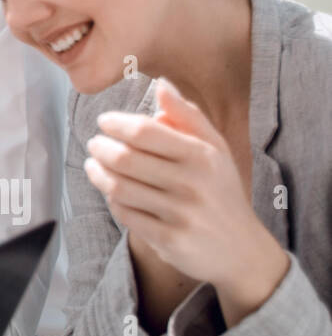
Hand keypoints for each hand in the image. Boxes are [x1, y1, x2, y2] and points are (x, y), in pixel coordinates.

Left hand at [85, 77, 288, 324]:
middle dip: (101, 148)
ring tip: (93, 165)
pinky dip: (113, 200)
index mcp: (202, 156)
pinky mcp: (169, 240)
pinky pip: (125, 214)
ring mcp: (180, 214)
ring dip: (98, 173)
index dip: (117, 123)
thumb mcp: (215, 149)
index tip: (104, 122)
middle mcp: (193, 184)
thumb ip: (187, 116)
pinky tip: (112, 192)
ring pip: (119, 186)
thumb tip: (161, 84)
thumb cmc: (220, 190)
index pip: (145, 132)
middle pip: (126, 158)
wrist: (243, 250)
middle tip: (94, 144)